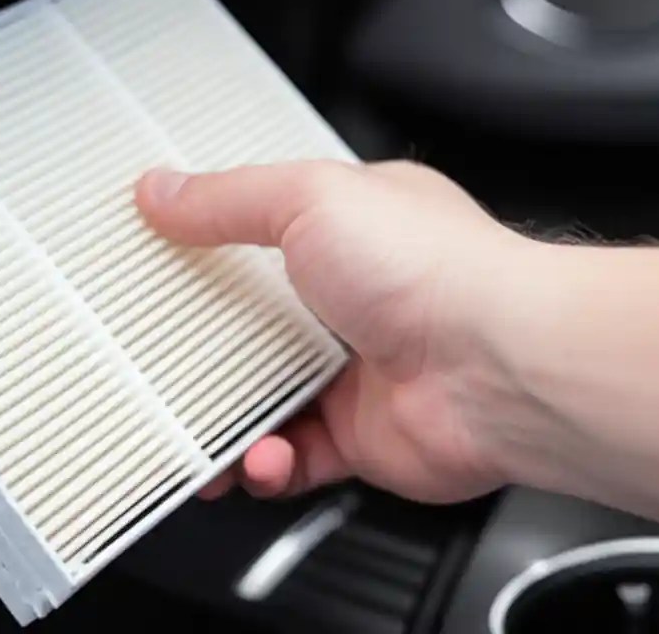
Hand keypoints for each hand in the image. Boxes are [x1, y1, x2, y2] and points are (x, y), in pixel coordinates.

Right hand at [134, 159, 537, 503]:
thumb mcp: (309, 199)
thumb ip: (228, 200)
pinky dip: (265, 465)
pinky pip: (294, 458)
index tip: (157, 260)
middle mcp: (355, 298)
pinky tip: (257, 459)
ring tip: (197, 427)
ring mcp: (358, 369)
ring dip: (225, 418)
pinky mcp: (362, 435)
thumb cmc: (435, 271)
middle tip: (156, 355)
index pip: (260, 229)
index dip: (207, 243)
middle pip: (253, 322)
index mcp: (350, 227)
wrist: (502, 368)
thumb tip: (162, 192)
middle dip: (201, 344)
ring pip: (265, 399)